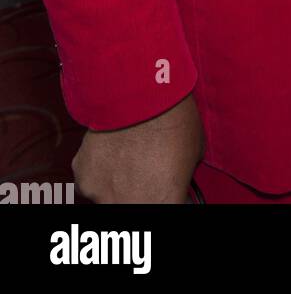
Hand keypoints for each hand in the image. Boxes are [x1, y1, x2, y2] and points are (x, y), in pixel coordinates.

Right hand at [72, 91, 203, 203]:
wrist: (141, 90)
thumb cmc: (173, 118)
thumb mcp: (194, 153)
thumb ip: (181, 176)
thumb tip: (176, 178)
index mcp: (163, 205)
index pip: (168, 212)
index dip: (169, 198)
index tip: (168, 190)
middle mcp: (129, 207)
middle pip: (135, 207)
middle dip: (141, 196)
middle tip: (146, 176)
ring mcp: (102, 195)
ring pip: (108, 199)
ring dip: (117, 187)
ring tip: (127, 159)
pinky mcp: (83, 178)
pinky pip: (90, 182)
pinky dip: (99, 172)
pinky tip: (110, 152)